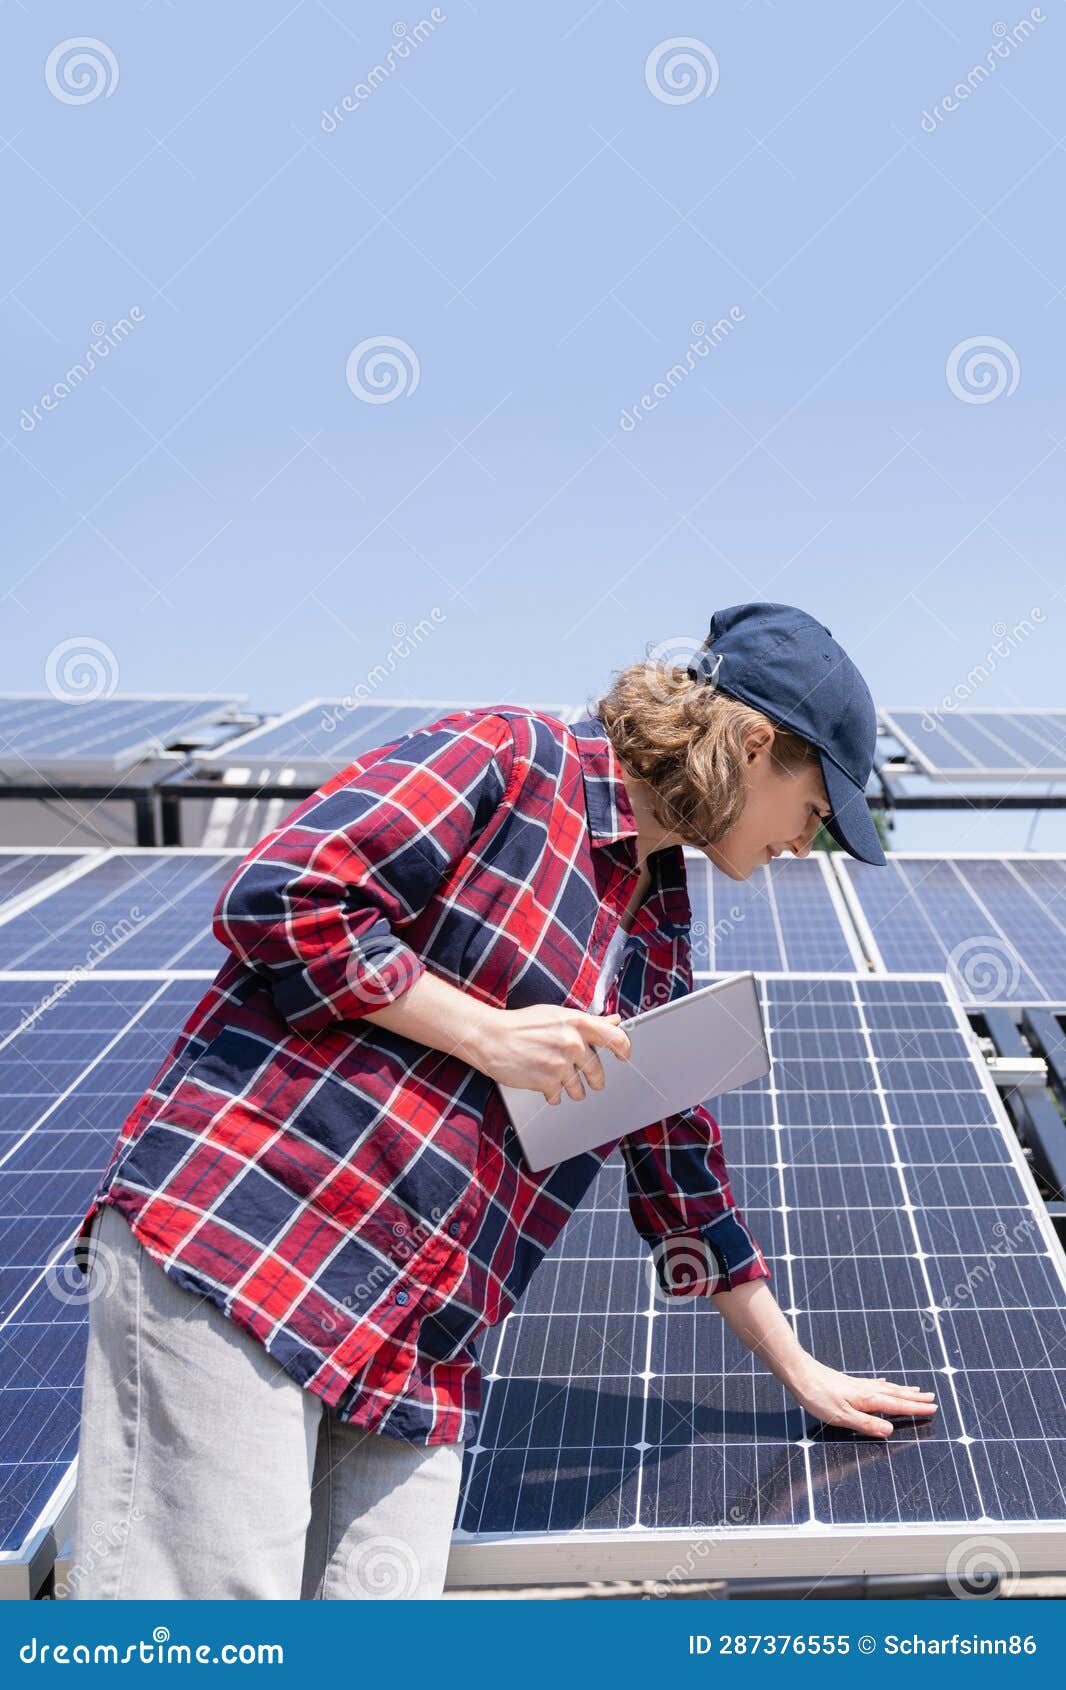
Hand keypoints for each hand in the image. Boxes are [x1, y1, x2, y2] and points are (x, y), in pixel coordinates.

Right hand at [469, 1004, 631, 1103]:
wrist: (491, 1037)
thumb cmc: (523, 1024)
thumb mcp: (558, 1015)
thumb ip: (589, 1021)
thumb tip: (615, 1022)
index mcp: (578, 1023)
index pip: (616, 1039)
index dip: (623, 1050)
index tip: (622, 1057)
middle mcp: (573, 1043)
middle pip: (598, 1072)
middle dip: (593, 1080)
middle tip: (588, 1079)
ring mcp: (560, 1064)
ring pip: (580, 1089)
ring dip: (571, 1088)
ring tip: (555, 1077)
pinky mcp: (547, 1082)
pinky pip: (559, 1097)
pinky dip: (551, 1094)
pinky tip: (541, 1081)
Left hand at [785, 1356, 937, 1437]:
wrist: (800, 1374)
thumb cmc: (818, 1396)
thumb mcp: (841, 1416)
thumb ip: (866, 1424)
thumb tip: (890, 1430)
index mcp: (867, 1399)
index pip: (896, 1405)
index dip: (914, 1408)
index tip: (932, 1408)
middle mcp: (866, 1389)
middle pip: (896, 1394)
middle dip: (914, 1398)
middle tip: (932, 1398)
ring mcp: (858, 1384)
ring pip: (887, 1388)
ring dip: (903, 1390)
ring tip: (916, 1390)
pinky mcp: (849, 1383)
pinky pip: (874, 1383)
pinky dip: (885, 1384)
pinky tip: (885, 1383)